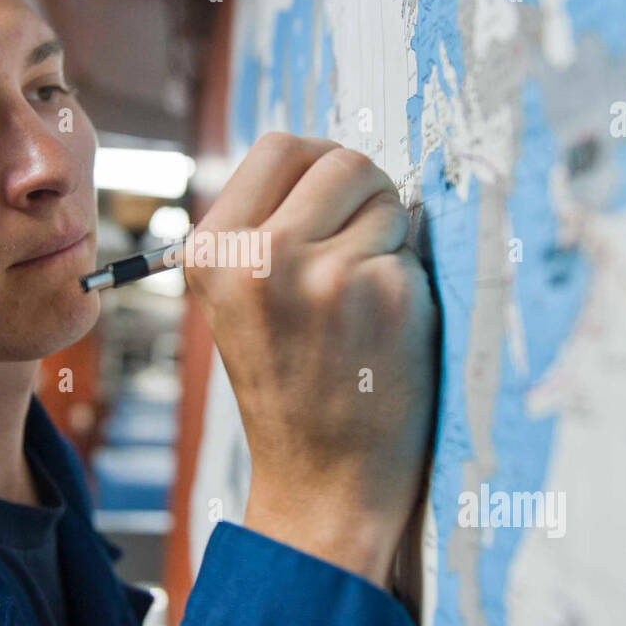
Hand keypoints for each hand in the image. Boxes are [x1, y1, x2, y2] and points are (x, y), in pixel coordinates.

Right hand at [186, 132, 436, 587]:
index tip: (333, 206)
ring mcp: (324, 273)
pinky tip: (385, 331)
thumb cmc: (290, 383)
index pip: (282, 146)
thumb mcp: (238, 298)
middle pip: (341, 159)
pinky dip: (409, 281)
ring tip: (363, 298)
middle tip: (359, 250)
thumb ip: (263, 225)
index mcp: (212, 250)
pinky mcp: (384, 293)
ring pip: (385, 196)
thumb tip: (325, 157)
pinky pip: (412, 249)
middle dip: (363, 194)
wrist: (322, 479)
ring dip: (388, 235)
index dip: (320, 167)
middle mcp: (258, 255)